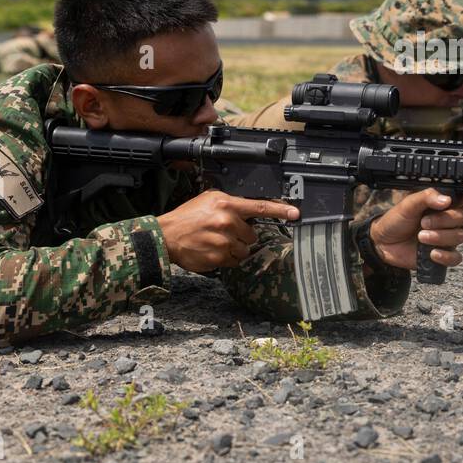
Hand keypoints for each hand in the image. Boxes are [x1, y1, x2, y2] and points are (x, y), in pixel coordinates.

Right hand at [157, 191, 298, 273]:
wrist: (166, 236)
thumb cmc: (187, 217)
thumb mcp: (209, 200)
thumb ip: (232, 204)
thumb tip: (251, 211)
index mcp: (227, 204)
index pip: (260, 207)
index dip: (280, 211)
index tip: (295, 214)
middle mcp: (227, 222)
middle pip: (252, 235)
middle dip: (242, 235)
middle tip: (224, 232)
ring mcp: (223, 241)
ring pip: (244, 250)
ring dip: (234, 248)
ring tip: (216, 242)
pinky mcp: (219, 258)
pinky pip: (233, 261)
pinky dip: (225, 258)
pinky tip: (212, 250)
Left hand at [367, 189, 462, 269]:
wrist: (383, 243)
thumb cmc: (395, 220)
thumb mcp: (408, 204)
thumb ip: (426, 198)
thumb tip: (446, 200)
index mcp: (441, 204)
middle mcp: (446, 220)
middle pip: (462, 218)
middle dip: (444, 221)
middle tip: (424, 223)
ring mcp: (445, 238)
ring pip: (459, 237)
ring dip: (440, 237)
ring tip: (422, 237)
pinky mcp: (442, 255)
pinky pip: (455, 257)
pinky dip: (445, 256)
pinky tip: (432, 253)